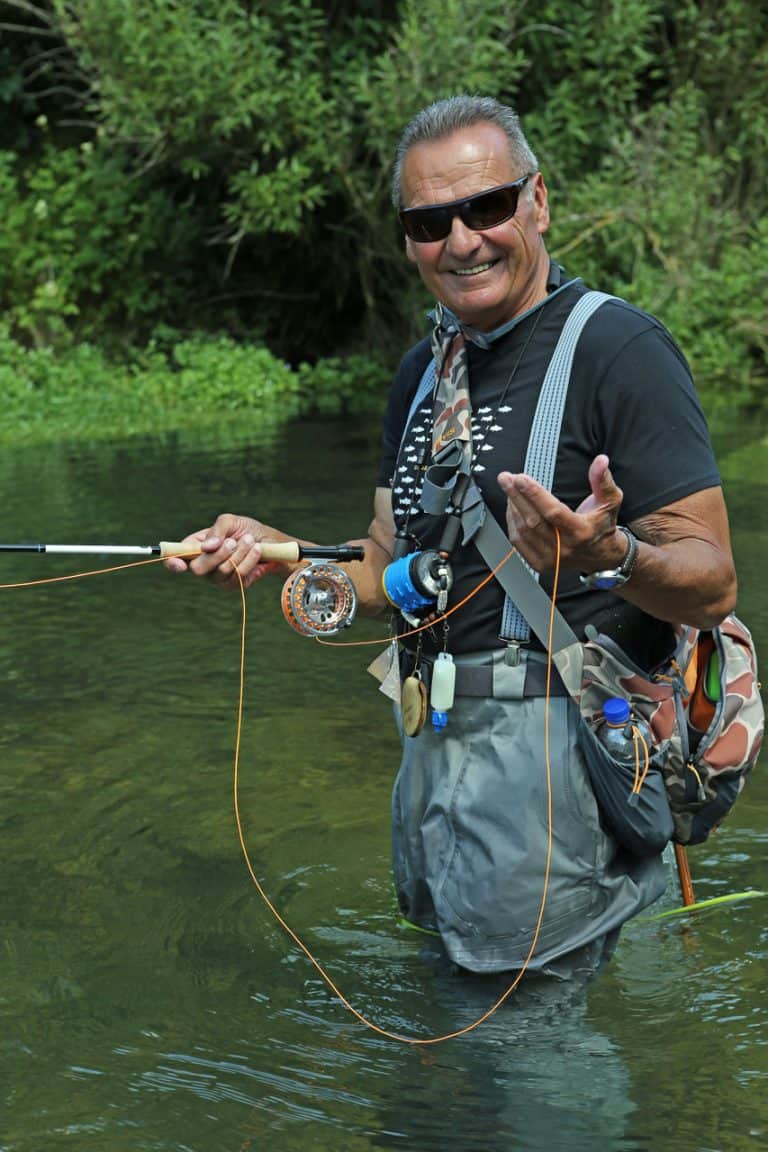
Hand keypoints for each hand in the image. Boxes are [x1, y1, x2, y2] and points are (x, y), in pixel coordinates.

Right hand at [163, 514, 286, 589]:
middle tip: (233, 542)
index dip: (172, 563)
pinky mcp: (233, 584)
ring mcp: (217, 576)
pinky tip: (257, 550)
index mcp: (195, 547)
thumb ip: (217, 530)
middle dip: (218, 555)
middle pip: (198, 569)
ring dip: (239, 553)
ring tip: (250, 541)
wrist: (270, 541)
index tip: (180, 564)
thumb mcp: (230, 521)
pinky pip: (238, 576)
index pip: (175, 558)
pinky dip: (249, 560)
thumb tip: (207, 546)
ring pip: (222, 571)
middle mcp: (203, 564)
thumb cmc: (246, 529)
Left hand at [497, 454, 626, 572]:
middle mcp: (565, 548)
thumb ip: (603, 480)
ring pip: (523, 530)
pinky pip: (518, 542)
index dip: (535, 494)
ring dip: (513, 507)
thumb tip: (600, 460)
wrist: (601, 555)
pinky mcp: (540, 563)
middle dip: (516, 496)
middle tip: (506, 478)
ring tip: (509, 488)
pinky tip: (511, 507)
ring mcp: (551, 558)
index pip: (553, 512)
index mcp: (581, 531)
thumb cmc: (603, 525)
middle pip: (533, 520)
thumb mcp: (610, 501)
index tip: (521, 478)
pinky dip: (512, 522)